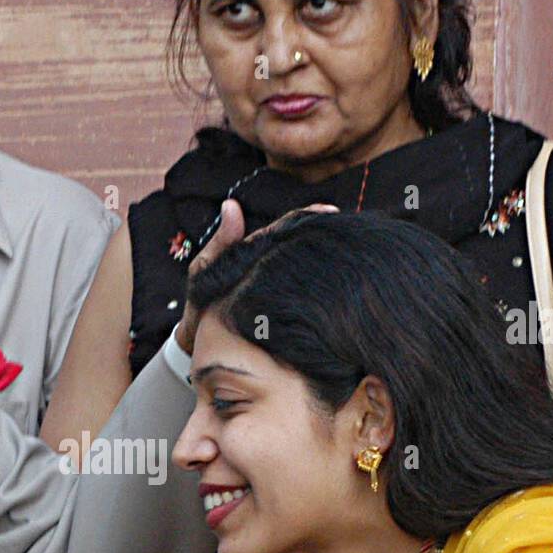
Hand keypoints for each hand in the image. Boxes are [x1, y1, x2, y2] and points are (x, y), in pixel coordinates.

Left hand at [174, 202, 338, 352]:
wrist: (199, 348)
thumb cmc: (200, 307)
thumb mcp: (205, 273)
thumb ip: (221, 243)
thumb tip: (231, 205)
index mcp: (258, 253)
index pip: (287, 229)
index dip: (307, 218)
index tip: (330, 210)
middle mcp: (273, 269)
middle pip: (303, 247)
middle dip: (326, 237)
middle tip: (349, 229)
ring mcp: (281, 293)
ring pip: (308, 272)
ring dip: (328, 263)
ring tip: (353, 256)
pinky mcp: (286, 316)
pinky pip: (305, 300)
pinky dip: (321, 293)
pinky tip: (341, 291)